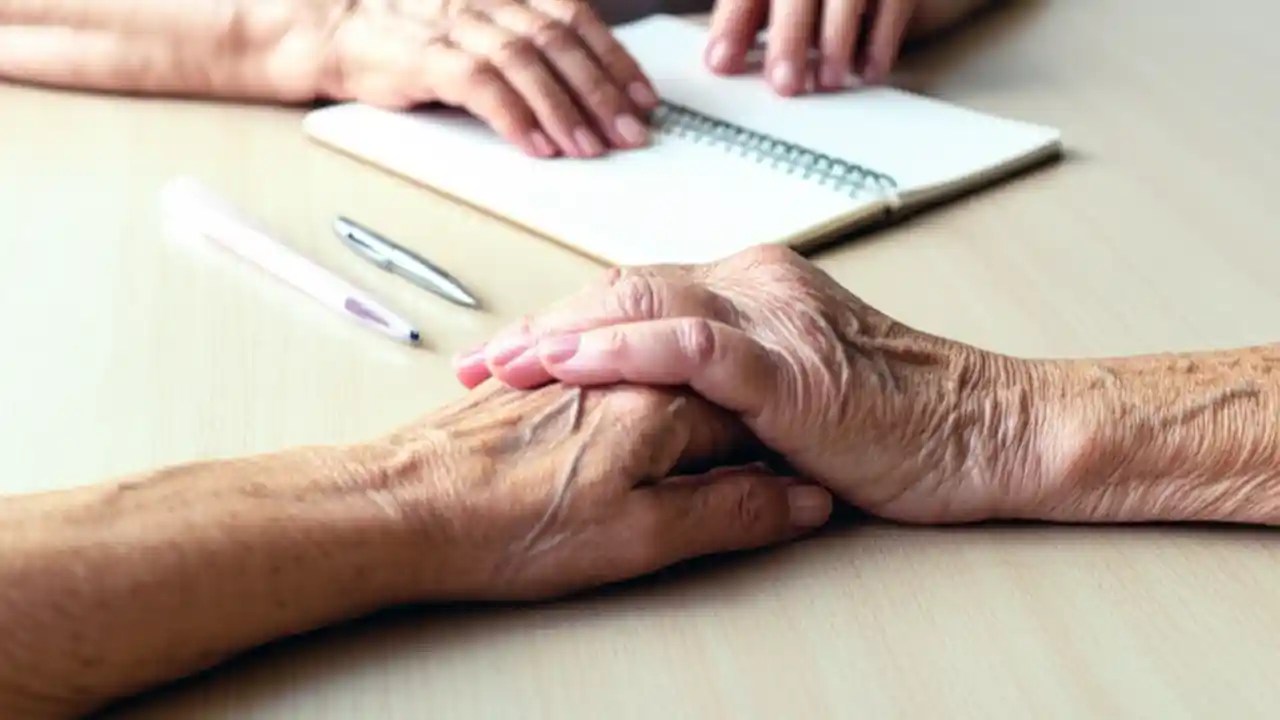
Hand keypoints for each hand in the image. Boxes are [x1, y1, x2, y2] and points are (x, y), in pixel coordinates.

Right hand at [0, 0, 656, 157]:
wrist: (327, 29)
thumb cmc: (404, 37)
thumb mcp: (474, 30)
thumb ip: (523, 46)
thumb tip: (582, 87)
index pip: (574, 18)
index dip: (614, 59)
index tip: (643, 97)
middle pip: (559, 41)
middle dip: (602, 90)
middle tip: (629, 132)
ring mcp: (452, 22)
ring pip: (527, 62)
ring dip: (565, 109)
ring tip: (591, 148)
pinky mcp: (423, 55)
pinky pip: (480, 85)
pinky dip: (516, 117)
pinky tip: (538, 145)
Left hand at [388, 380, 831, 599]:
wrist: (398, 508)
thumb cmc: (500, 526)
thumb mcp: (637, 540)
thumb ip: (727, 513)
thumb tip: (801, 502)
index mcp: (658, 400)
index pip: (746, 416)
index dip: (771, 457)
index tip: (779, 488)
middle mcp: (621, 366)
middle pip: (703, 382)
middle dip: (730, 428)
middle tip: (738, 482)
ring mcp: (581, 366)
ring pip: (654, 366)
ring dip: (681, 406)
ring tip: (681, 455)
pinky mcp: (543, 376)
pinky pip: (606, 370)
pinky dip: (629, 390)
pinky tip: (616, 434)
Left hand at [453, 246, 1033, 523]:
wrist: (981, 435)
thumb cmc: (895, 424)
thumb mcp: (794, 393)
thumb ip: (732, 383)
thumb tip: (664, 401)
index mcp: (754, 291)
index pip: (638, 293)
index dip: (568, 323)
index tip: (512, 356)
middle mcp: (756, 287)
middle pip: (624, 288)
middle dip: (544, 328)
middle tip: (483, 363)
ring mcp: (772, 319)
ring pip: (644, 301)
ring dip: (562, 335)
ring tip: (502, 364)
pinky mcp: (789, 362)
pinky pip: (690, 344)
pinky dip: (621, 350)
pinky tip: (571, 362)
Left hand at [704, 0, 991, 93]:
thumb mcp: (783, 2)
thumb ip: (752, 18)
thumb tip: (721, 59)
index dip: (732, 24)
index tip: (720, 63)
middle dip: (788, 38)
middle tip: (785, 85)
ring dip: (836, 41)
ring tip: (829, 82)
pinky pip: (894, 4)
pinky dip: (881, 40)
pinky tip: (869, 72)